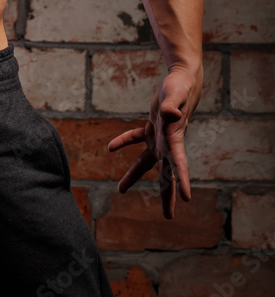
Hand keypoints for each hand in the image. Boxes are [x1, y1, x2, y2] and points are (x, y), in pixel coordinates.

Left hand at [106, 66, 202, 218]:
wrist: (183, 80)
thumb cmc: (181, 86)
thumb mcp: (176, 94)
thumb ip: (172, 105)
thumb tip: (171, 115)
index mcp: (175, 139)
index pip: (179, 164)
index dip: (181, 181)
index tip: (185, 199)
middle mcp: (169, 143)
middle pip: (167, 174)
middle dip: (166, 195)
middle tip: (168, 216)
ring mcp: (160, 138)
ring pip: (146, 162)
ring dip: (134, 175)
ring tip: (121, 190)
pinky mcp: (152, 128)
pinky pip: (136, 139)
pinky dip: (124, 142)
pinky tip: (110, 148)